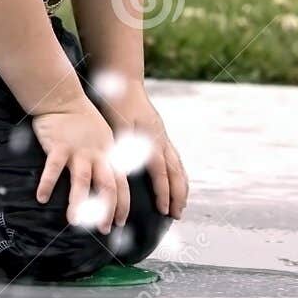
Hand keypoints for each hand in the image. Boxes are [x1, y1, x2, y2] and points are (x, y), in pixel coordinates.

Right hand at [32, 104, 128, 231]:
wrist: (65, 99)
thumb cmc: (84, 122)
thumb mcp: (104, 139)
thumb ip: (107, 160)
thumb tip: (113, 184)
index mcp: (109, 154)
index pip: (121, 183)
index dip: (122, 204)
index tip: (119, 223)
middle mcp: (97, 155)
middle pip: (107, 185)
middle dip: (107, 209)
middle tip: (102, 229)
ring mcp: (78, 151)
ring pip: (82, 180)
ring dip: (79, 201)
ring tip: (75, 221)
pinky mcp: (58, 146)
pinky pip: (53, 167)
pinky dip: (48, 182)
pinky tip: (41, 197)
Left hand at [99, 87, 188, 218]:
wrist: (124, 83)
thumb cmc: (116, 104)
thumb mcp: (117, 126)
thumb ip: (125, 146)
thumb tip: (131, 169)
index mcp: (151, 140)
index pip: (161, 172)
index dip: (164, 192)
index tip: (165, 211)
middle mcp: (161, 140)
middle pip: (176, 172)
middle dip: (178, 194)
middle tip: (177, 214)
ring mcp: (163, 137)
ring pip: (178, 165)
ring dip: (181, 186)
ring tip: (181, 204)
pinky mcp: (161, 134)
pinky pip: (174, 158)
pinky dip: (177, 173)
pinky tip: (175, 181)